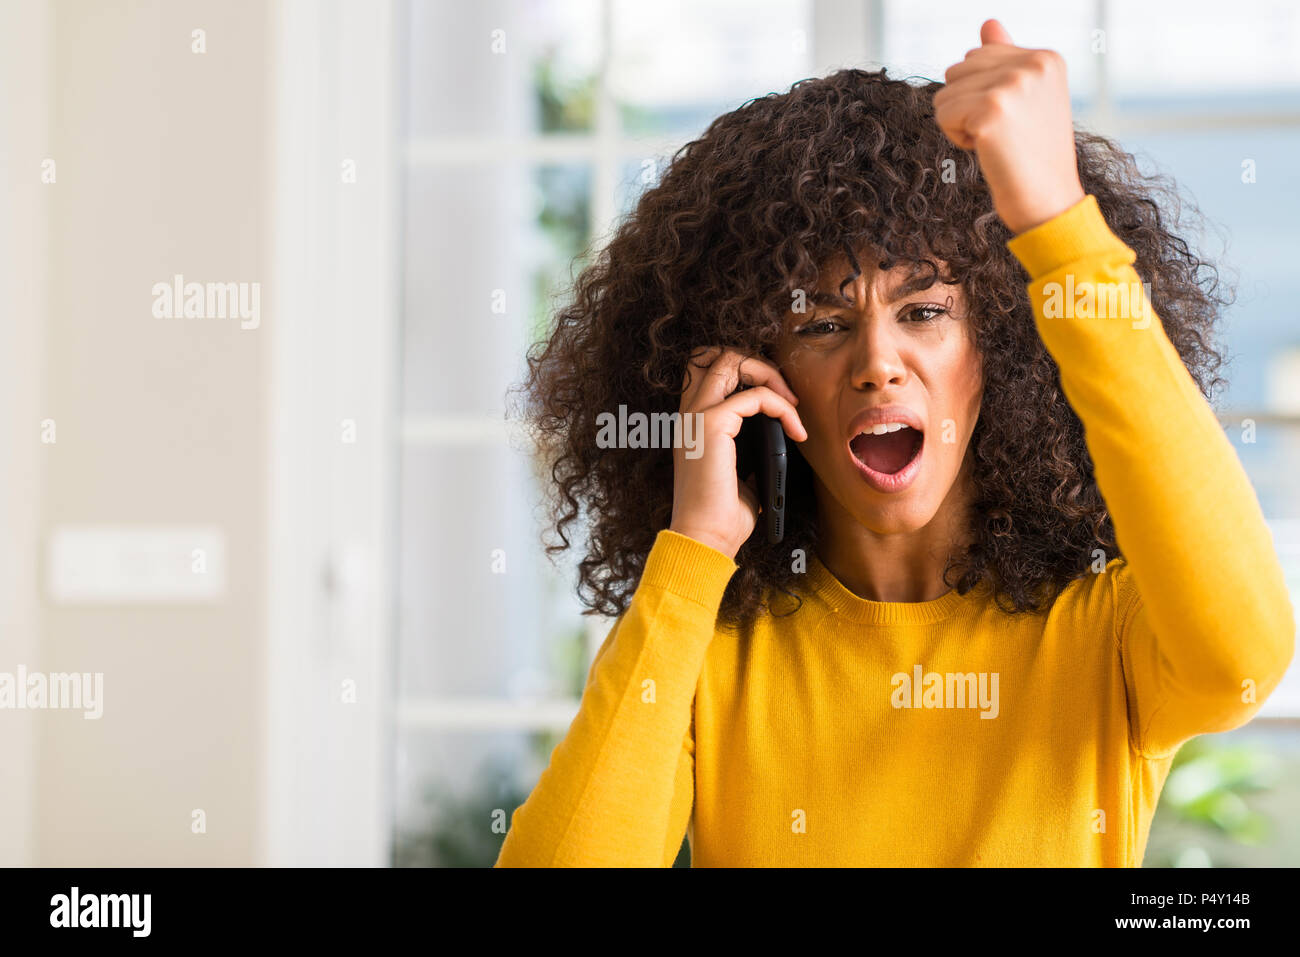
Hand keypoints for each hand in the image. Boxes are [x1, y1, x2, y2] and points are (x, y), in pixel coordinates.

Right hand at [669, 347, 806, 559]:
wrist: (705, 538)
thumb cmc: (723, 516)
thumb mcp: (741, 473)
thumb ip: (749, 447)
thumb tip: (777, 435)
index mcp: (692, 422)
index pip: (709, 369)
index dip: (746, 371)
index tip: (777, 400)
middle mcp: (689, 413)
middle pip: (717, 354)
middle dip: (759, 365)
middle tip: (787, 396)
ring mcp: (697, 416)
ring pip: (731, 360)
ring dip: (770, 376)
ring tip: (793, 407)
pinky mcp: (712, 425)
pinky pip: (756, 396)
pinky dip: (782, 407)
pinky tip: (796, 431)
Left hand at [933, 18, 1085, 234]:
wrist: (1048, 202)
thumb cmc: (1033, 157)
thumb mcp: (1026, 99)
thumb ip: (1006, 58)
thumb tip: (988, 23)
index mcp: (1046, 57)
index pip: (976, 57)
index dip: (982, 94)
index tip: (1014, 121)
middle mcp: (1033, 64)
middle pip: (956, 70)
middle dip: (967, 106)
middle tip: (1003, 134)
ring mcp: (1012, 85)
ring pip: (945, 93)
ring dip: (960, 124)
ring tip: (995, 143)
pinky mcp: (991, 110)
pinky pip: (942, 114)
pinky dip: (956, 138)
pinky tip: (986, 150)